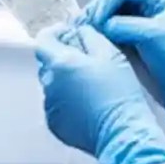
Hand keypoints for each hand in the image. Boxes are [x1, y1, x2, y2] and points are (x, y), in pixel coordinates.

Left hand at [35, 24, 164, 163]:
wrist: (122, 132)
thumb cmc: (119, 95)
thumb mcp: (111, 55)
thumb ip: (90, 36)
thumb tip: (80, 31)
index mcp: (61, 63)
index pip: (43, 40)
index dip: (55, 33)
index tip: (67, 34)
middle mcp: (50, 84)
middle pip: (48, 62)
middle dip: (64, 58)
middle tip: (87, 62)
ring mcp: (50, 105)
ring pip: (53, 85)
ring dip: (66, 81)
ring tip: (91, 87)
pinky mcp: (55, 123)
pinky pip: (56, 105)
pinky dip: (67, 101)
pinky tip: (88, 104)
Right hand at [81, 0, 164, 158]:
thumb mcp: (152, 36)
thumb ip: (124, 25)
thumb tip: (101, 24)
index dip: (106, 2)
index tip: (94, 18)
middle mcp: (151, 8)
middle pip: (115, 2)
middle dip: (98, 12)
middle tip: (81, 24)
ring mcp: (143, 26)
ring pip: (112, 18)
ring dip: (97, 24)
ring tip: (82, 33)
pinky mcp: (136, 44)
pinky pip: (113, 34)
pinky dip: (101, 36)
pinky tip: (91, 42)